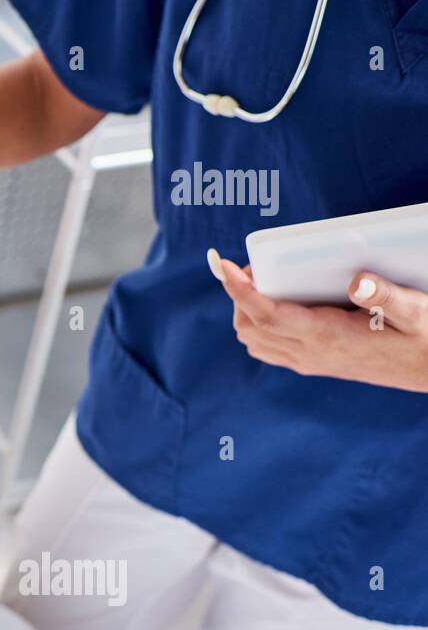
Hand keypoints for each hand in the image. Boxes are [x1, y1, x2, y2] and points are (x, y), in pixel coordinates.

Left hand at [210, 249, 427, 392]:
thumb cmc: (425, 337)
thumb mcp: (417, 312)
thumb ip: (388, 295)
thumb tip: (358, 280)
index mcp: (327, 337)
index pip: (266, 316)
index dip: (240, 290)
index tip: (223, 265)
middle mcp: (310, 354)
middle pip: (249, 327)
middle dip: (240, 294)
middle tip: (255, 266)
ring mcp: (308, 362)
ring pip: (254, 340)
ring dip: (246, 310)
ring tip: (263, 282)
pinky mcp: (313, 364)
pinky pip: (269, 348)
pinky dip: (259, 324)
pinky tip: (275, 305)